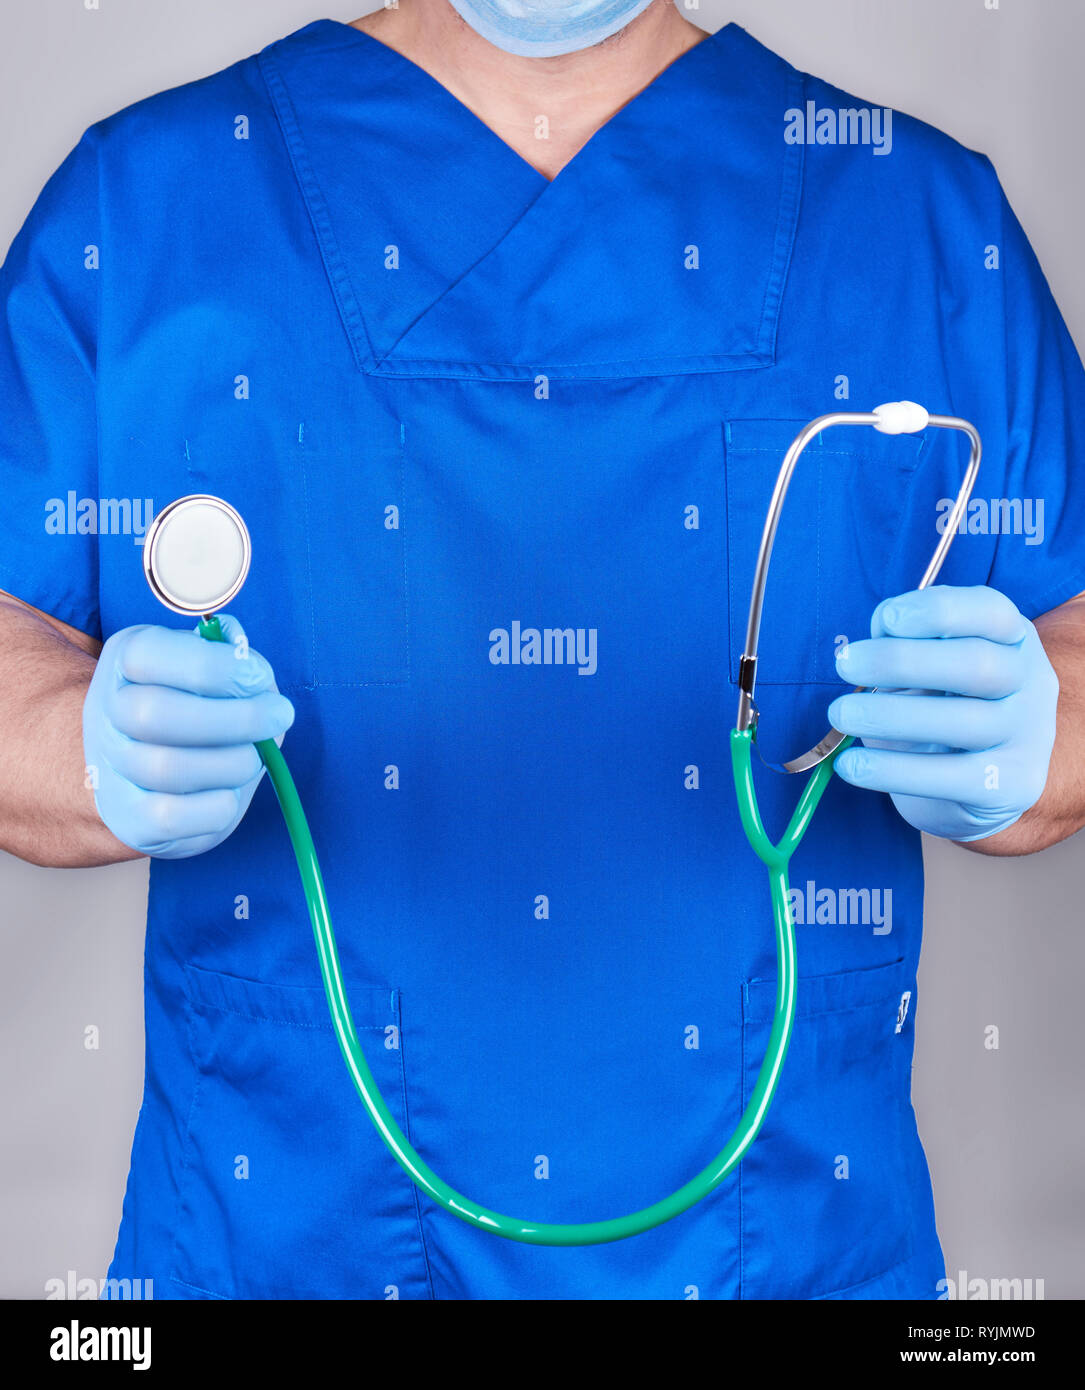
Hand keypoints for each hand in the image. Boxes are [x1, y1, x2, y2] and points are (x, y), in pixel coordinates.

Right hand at [82, 615, 294, 858]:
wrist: (158, 776)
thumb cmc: (202, 706)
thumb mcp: (213, 665)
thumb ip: (229, 654)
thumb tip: (243, 658)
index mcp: (127, 658)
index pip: (148, 654)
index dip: (214, 666)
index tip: (261, 677)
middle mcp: (107, 710)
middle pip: (154, 715)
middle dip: (235, 718)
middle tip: (279, 716)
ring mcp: (112, 767)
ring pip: (168, 768)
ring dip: (234, 761)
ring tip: (258, 755)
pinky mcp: (129, 818)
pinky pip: (172, 816)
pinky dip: (216, 805)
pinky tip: (232, 790)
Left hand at [827, 586, 1057, 841]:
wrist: (976, 780)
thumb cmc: (940, 703)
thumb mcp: (927, 660)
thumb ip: (906, 638)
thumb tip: (881, 632)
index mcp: (1011, 638)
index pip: (991, 612)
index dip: (938, 611)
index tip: (886, 620)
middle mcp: (1029, 682)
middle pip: (976, 664)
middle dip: (901, 661)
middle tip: (844, 665)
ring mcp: (1027, 736)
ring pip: (964, 723)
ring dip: (888, 716)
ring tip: (840, 714)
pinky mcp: (1011, 787)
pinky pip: (949, 778)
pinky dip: (891, 771)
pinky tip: (850, 765)